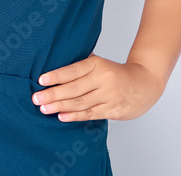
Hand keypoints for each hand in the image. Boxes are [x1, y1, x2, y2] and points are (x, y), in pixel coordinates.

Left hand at [31, 53, 165, 121]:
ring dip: (60, 106)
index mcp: (98, 64)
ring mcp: (108, 96)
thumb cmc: (116, 72)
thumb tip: (55, 66)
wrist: (145, 83)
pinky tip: (61, 116)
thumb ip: (82, 65)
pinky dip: (74, 116)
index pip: (73, 70)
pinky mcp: (112, 110)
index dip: (57, 76)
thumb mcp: (101, 63)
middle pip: (74, 89)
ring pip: (80, 103)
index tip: (41, 80)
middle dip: (53, 94)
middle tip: (36, 98)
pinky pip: (90, 114)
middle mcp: (103, 80)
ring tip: (44, 108)